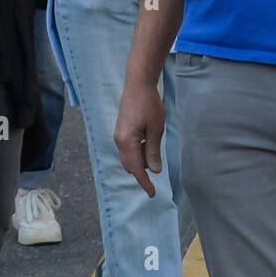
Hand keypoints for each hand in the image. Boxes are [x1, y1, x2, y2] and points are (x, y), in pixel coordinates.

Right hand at [114, 81, 165, 196]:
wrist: (138, 83)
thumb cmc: (149, 104)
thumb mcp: (156, 128)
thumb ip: (153, 150)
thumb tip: (154, 170)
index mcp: (127, 142)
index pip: (136, 169)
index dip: (144, 182)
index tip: (153, 194)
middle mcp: (119, 140)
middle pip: (130, 165)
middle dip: (142, 171)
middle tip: (156, 172)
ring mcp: (119, 135)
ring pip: (129, 157)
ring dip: (141, 160)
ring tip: (155, 149)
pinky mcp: (122, 130)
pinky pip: (129, 148)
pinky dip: (138, 151)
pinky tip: (149, 142)